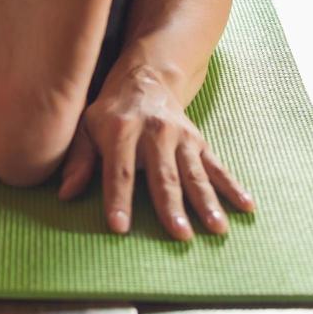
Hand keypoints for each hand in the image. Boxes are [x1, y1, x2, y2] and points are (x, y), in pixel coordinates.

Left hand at [57, 67, 254, 239]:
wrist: (146, 78)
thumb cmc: (110, 111)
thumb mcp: (86, 127)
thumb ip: (78, 159)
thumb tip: (66, 192)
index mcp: (121, 130)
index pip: (119, 170)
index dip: (118, 198)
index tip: (120, 227)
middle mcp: (155, 133)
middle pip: (163, 175)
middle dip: (172, 207)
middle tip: (180, 235)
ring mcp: (181, 137)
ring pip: (195, 174)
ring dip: (208, 202)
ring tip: (218, 229)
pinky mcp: (198, 142)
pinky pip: (217, 166)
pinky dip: (233, 187)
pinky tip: (247, 206)